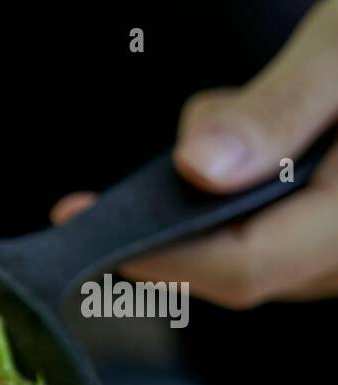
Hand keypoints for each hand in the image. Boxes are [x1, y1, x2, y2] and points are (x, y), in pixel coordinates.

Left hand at [51, 0, 337, 307]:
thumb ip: (278, 112)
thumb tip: (198, 167)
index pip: (242, 268)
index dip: (155, 253)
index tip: (77, 218)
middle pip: (231, 265)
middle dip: (182, 204)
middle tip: (195, 127)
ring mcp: (334, 256)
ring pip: (237, 249)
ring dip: (207, 191)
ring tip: (240, 112)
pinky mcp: (319, 241)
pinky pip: (256, 233)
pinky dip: (230, 191)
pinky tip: (255, 139)